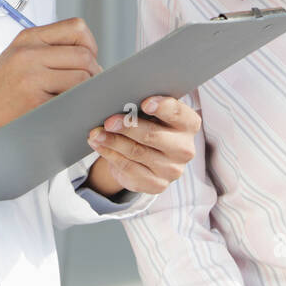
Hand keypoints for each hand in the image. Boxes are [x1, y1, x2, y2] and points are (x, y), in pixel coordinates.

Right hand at [0, 18, 99, 149]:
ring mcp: (32, 77)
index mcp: (28, 38)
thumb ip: (49, 48)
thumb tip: (88, 55)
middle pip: (84, 55)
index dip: (90, 44)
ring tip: (76, 97)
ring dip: (86, 90)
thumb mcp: (18, 55)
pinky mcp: (35, 102)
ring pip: (82, 77)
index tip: (87, 60)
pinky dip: (76, 105)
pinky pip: (71, 99)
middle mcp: (30, 53)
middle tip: (87, 85)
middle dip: (93, 72)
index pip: (76, 28)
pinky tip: (67, 108)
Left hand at [85, 96, 200, 195]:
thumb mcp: (152, 113)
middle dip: (129, 127)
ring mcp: (171, 170)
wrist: (148, 155)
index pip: (179, 114)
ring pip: (137, 153)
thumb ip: (144, 106)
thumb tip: (121, 101)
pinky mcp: (156, 184)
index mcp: (189, 125)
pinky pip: (128, 168)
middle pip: (154, 136)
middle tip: (109, 121)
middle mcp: (184, 149)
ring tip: (96, 133)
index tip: (144, 103)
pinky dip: (110, 155)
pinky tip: (99, 145)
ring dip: (113, 141)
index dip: (163, 107)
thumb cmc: (150, 124)